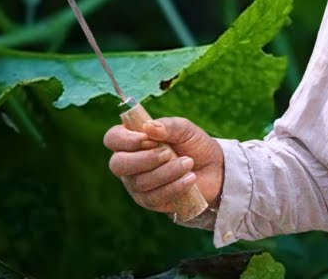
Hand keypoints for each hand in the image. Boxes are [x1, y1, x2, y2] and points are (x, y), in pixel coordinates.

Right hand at [104, 117, 224, 214]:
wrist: (214, 169)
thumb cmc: (194, 146)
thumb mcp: (186, 130)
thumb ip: (168, 126)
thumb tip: (148, 127)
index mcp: (133, 141)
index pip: (113, 138)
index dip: (125, 139)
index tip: (147, 139)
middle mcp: (129, 163)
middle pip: (118, 164)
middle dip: (145, 159)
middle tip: (168, 153)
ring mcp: (137, 184)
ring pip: (140, 182)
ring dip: (167, 171)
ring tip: (188, 163)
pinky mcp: (149, 201)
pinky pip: (154, 197)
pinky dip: (174, 186)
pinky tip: (190, 179)